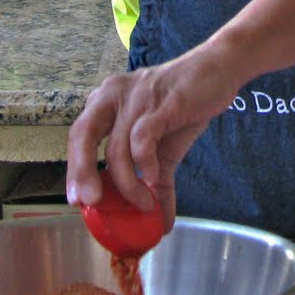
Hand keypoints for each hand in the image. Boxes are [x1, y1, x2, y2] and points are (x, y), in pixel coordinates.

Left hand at [65, 45, 245, 224]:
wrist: (220, 69)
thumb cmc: (185, 106)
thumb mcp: (166, 148)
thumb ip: (157, 183)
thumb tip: (160, 224)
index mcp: (107, 101)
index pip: (79, 135)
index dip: (74, 169)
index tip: (79, 201)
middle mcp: (114, 95)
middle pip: (82, 135)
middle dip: (81, 173)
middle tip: (91, 203)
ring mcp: (137, 97)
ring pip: (115, 147)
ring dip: (127, 184)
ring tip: (143, 204)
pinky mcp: (161, 103)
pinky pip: (141, 138)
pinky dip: (144, 164)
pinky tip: (154, 178)